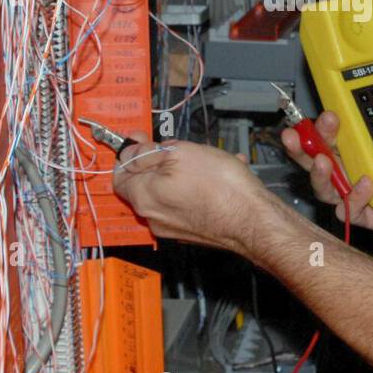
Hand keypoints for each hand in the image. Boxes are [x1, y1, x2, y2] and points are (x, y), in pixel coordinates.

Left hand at [111, 133, 280, 256]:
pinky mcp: (194, 232)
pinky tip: (221, 178)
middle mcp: (154, 217)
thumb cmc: (221, 187)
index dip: (129, 154)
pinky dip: (200, 189)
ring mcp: (174, 228)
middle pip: (146, 184)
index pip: (118, 176)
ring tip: (209, 161)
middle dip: (161, 162)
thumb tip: (130, 151)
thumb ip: (148, 153)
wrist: (254, 221)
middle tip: (180, 147)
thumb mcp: (179, 152)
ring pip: (171, 192)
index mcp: (143, 197)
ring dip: (185, 174)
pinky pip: (190, 204)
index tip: (143, 139)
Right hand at [280, 66, 372, 235]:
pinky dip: (354, 197)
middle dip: (303, 145)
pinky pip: (350, 208)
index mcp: (357, 140)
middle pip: (315, 155)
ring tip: (324, 162)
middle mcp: (350, 163)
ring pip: (323, 184)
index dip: (319, 122)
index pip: (328, 130)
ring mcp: (354, 189)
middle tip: (305, 133)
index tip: (326, 112)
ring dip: (318, 173)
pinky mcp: (366, 212)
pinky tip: (365, 184)